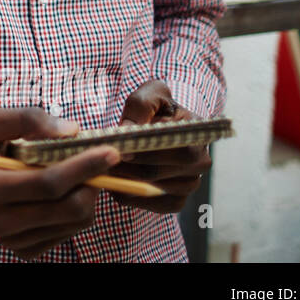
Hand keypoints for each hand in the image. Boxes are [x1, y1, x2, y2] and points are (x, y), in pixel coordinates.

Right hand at [0, 107, 120, 260]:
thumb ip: (26, 118)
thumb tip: (72, 131)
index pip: (47, 184)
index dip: (83, 166)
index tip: (110, 150)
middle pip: (69, 209)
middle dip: (93, 181)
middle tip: (100, 158)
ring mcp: (13, 242)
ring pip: (76, 222)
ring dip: (87, 192)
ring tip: (74, 170)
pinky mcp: (26, 250)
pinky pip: (70, 231)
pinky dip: (77, 207)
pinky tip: (61, 189)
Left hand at [106, 79, 210, 213]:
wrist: (160, 125)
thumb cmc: (154, 107)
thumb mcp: (150, 94)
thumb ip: (141, 105)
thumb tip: (129, 128)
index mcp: (197, 136)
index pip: (175, 150)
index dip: (145, 151)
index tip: (119, 147)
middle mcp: (200, 163)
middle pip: (156, 172)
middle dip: (125, 166)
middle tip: (100, 158)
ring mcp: (190, 185)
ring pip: (150, 189)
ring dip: (123, 179)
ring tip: (103, 165)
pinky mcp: (177, 201)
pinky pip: (148, 205)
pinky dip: (128, 195)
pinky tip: (114, 180)